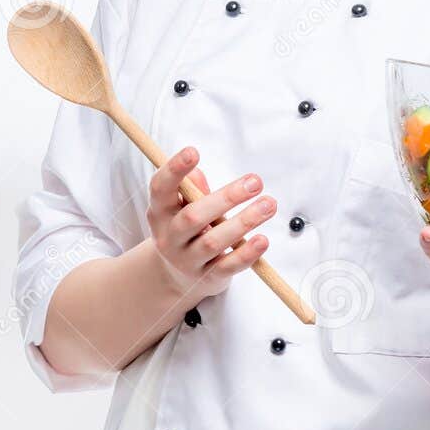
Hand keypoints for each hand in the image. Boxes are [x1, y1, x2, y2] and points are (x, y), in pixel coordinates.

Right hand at [147, 146, 275, 297]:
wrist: (177, 276)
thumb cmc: (188, 229)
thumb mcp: (182, 207)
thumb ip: (191, 190)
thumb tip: (197, 174)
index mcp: (160, 212)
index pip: (160, 189)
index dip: (174, 170)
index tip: (193, 151)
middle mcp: (169, 237)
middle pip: (193, 217)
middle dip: (226, 198)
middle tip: (255, 182)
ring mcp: (187, 260)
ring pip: (213, 242)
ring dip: (244, 222)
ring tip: (269, 205)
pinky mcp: (207, 278)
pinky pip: (228, 267)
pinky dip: (246, 254)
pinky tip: (263, 240)